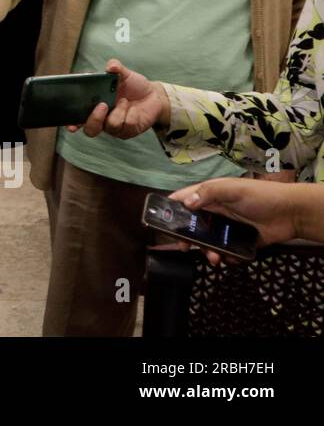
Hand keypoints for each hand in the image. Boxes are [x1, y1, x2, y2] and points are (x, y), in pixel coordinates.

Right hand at [73, 58, 170, 137]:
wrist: (154, 95)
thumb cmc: (134, 86)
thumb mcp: (124, 74)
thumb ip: (116, 67)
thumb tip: (111, 66)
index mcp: (93, 106)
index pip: (77, 118)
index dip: (72, 123)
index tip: (71, 125)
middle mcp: (102, 119)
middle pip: (90, 129)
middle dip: (95, 118)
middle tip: (103, 105)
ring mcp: (114, 127)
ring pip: (109, 126)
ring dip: (118, 111)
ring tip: (124, 101)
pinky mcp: (128, 131)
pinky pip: (126, 126)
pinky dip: (130, 114)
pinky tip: (133, 109)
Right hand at [164, 178, 300, 265]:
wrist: (290, 213)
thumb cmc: (260, 196)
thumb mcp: (232, 189)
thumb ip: (209, 193)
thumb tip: (186, 204)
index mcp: (209, 196)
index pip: (184, 200)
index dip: (170, 209)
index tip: (160, 222)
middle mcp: (214, 212)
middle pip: (192, 226)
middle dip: (186, 238)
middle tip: (184, 247)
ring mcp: (225, 228)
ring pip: (207, 242)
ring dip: (206, 251)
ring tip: (213, 259)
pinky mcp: (237, 242)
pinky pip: (225, 252)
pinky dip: (224, 257)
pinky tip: (228, 260)